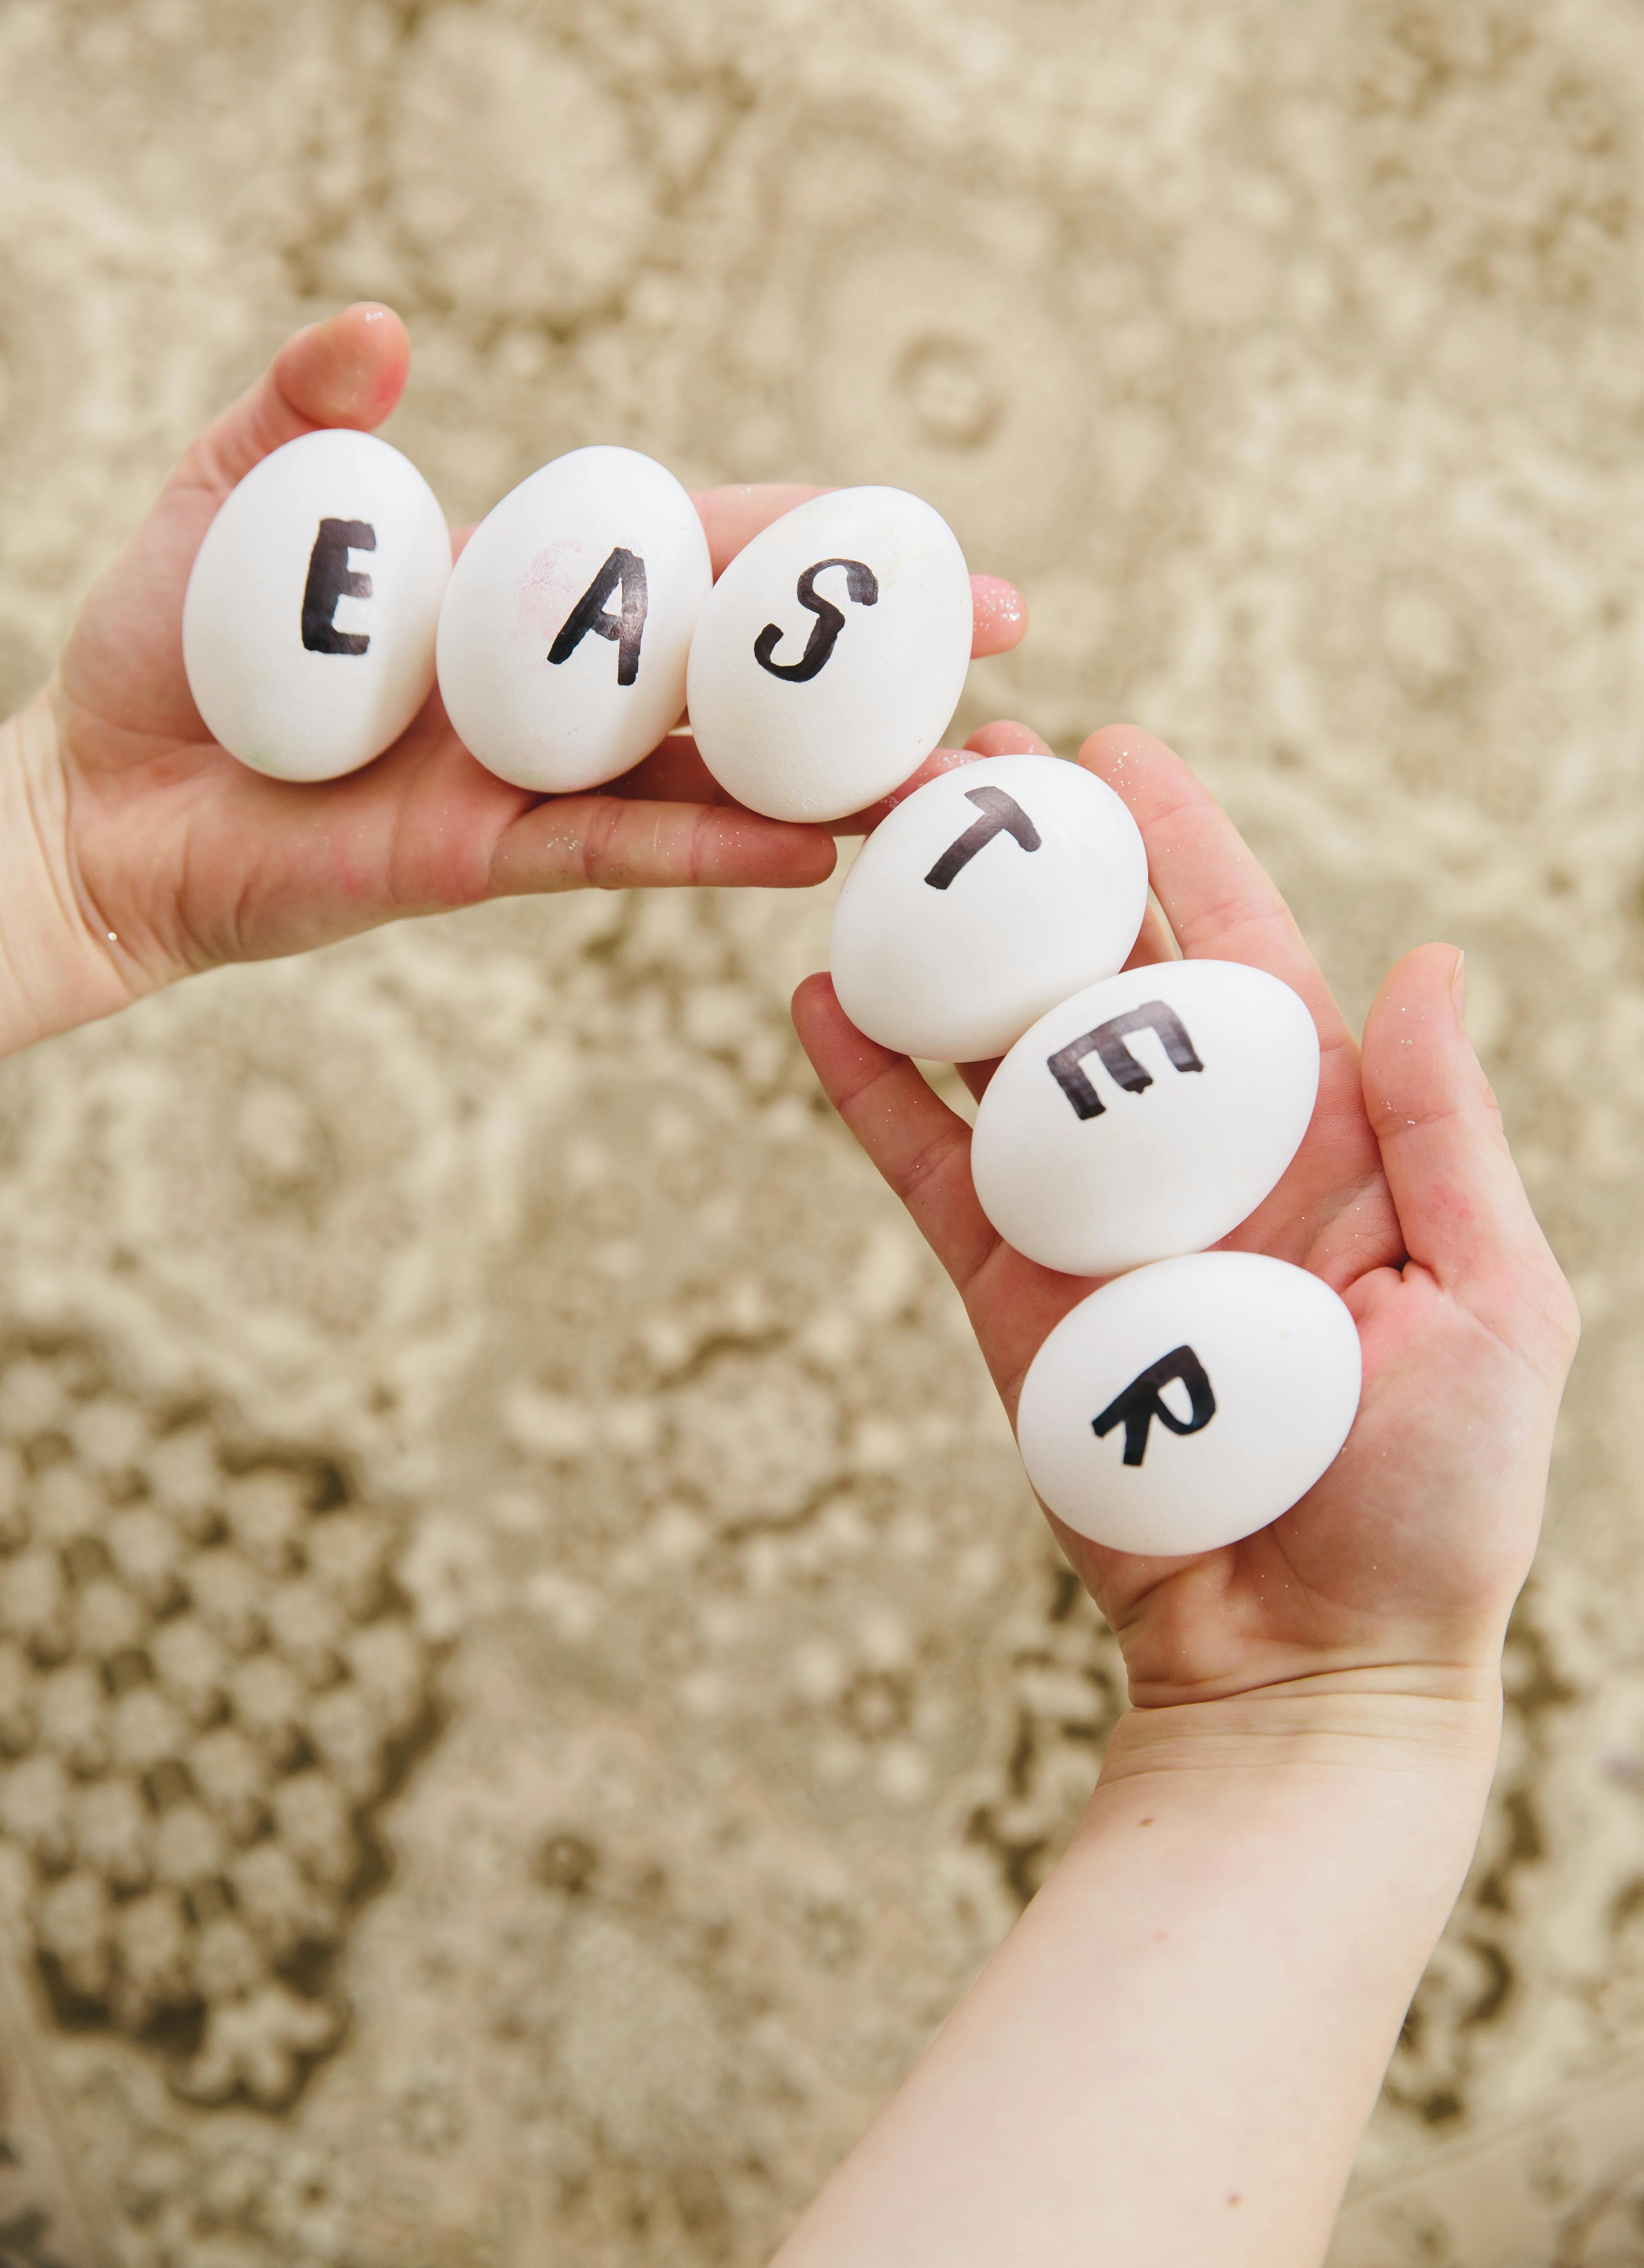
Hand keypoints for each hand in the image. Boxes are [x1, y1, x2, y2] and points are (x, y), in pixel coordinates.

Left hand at [0, 302, 1026, 1053]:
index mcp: (517, 598)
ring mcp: (529, 780)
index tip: (926, 534)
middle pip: (740, 666)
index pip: (690, 555)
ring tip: (948, 769)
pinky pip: (623, 852)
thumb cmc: (159, 648)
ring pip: (712, 772)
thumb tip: (381, 326)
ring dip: (830, 772)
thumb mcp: (231, 499)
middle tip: (1002, 640)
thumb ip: (306, 414)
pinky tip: (809, 852)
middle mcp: (549, 693)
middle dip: (871, 655)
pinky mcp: (487, 858)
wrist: (93, 798)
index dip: (809, 540)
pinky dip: (714, 852)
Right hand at [794, 718, 1578, 1719]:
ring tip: (875, 856)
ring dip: (943, 953)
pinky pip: (931, 1174)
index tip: (1111, 750)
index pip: (1240, 951)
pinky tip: (822, 1009)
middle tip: (957, 766)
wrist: (1314, 1659)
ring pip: (1001, 1056)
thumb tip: (1430, 958)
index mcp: (1322, 1136)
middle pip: (1100, 977)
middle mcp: (1200, 1159)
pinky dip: (875, 1094)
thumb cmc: (1440, 1498)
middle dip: (1033, 865)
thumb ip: (1446, 1131)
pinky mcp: (1012, 1299)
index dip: (1179, 844)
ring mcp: (1094, 1224)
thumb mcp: (1495, 1299)